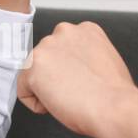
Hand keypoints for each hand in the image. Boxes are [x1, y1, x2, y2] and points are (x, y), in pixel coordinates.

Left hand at [16, 21, 135, 137]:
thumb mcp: (105, 62)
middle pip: (46, 60)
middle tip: (73, 92)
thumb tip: (74, 69)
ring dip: (46, 90)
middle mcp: (64, 32)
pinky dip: (37, 104)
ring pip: (33, 74)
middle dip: (54, 78)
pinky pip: (24, 91)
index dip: (69, 72)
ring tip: (68, 97)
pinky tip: (57, 104)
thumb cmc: (114, 95)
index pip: (62, 50)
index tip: (80, 82)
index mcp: (85, 29)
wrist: (113, 107)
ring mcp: (46, 47)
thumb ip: (85, 58)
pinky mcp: (33, 66)